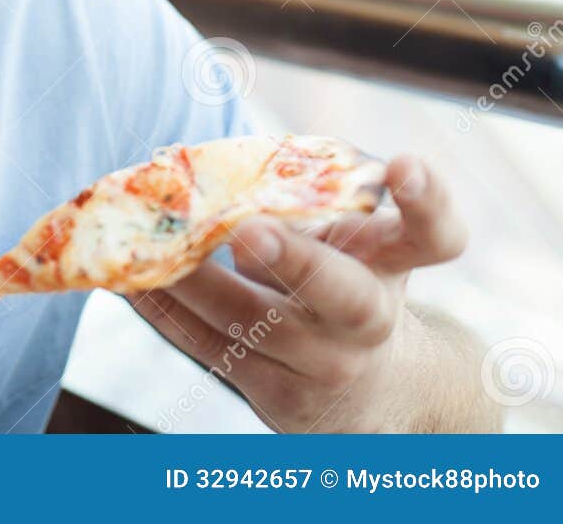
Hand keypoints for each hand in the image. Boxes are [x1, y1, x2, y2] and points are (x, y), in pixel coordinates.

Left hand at [126, 153, 467, 431]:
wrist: (374, 394)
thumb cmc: (345, 286)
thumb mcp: (351, 244)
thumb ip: (307, 204)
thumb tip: (206, 166)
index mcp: (395, 264)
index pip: (433, 234)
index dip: (426, 200)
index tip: (404, 165)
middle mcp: (369, 320)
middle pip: (345, 295)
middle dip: (296, 260)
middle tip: (249, 230)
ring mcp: (325, 365)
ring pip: (251, 322)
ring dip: (193, 279)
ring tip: (149, 242)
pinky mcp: (278, 397)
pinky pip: (209, 347)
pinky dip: (164, 310)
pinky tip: (128, 280)